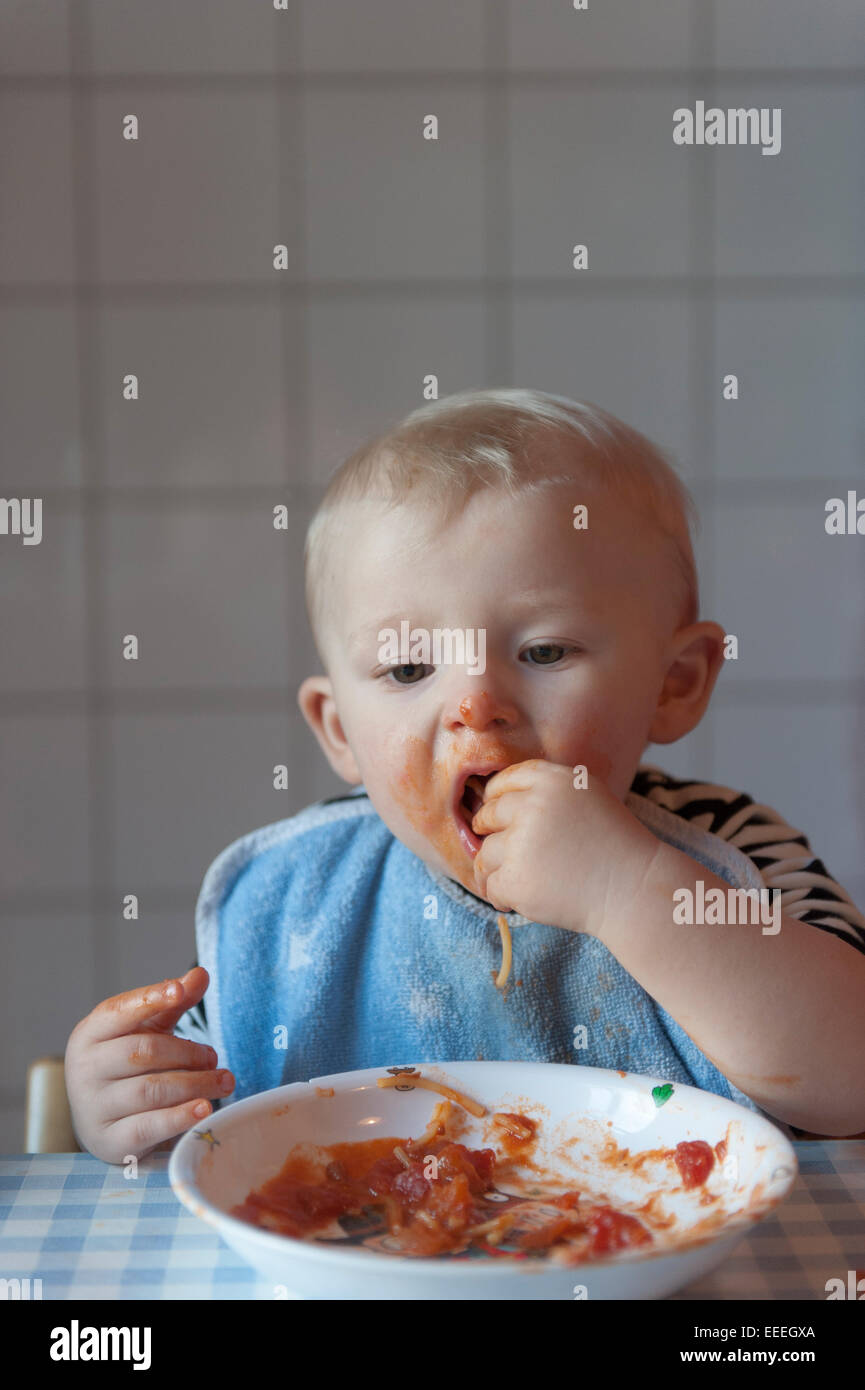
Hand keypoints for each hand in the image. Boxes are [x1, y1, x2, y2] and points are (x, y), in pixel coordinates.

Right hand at [64, 967, 233, 1163]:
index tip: (180, 991)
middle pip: (142, 1052)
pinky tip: (204, 1109)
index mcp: (88, 1035)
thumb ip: (173, 1003)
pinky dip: (179, 1117)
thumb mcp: (148, 1030)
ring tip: (223, 1081)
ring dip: (195, 1083)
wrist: (107, 1124)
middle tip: (213, 1057)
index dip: (150, 999)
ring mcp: (93, 1107)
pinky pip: (148, 1126)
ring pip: (150, 1090)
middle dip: (187, 1053)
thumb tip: (200, 974)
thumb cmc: (129, 1067)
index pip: (119, 1011)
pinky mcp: (110, 1141)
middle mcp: (84, 1070)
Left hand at [471, 759, 659, 935]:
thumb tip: (491, 798)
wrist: (633, 888)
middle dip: (493, 835)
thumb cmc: (612, 843)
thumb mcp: (585, 795)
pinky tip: (520, 898)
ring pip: (484, 854)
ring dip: (495, 870)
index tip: (503, 819)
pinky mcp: (516, 879)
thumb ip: (544, 789)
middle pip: (487, 816)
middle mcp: (532, 806)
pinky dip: (500, 896)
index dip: (497, 802)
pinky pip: (490, 885)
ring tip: (519, 879)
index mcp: (551, 780)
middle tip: (514, 852)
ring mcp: (522, 844)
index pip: (500, 783)